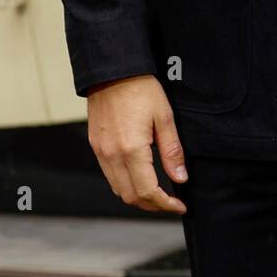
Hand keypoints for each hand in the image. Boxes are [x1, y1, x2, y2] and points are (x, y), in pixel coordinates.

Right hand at [87, 74, 187, 212]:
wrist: (112, 71)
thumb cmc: (141, 89)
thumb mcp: (164, 117)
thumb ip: (172, 151)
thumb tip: (180, 178)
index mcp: (131, 150)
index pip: (148, 191)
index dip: (165, 204)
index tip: (179, 205)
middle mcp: (112, 156)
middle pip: (131, 197)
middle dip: (152, 205)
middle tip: (170, 202)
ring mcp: (101, 152)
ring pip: (118, 189)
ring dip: (138, 197)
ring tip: (157, 193)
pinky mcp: (95, 146)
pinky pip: (109, 176)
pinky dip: (125, 184)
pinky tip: (139, 176)